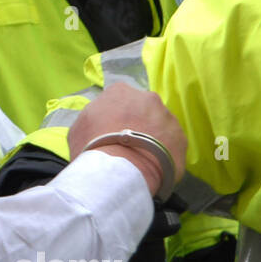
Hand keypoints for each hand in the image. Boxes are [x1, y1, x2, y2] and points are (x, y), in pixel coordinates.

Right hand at [67, 83, 186, 191]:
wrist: (120, 170)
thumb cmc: (93, 146)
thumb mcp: (78, 128)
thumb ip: (92, 120)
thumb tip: (99, 126)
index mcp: (120, 91)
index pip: (119, 99)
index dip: (115, 117)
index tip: (110, 132)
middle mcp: (148, 97)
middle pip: (143, 110)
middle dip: (138, 125)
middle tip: (128, 146)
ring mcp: (168, 117)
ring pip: (160, 127)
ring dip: (153, 139)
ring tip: (142, 160)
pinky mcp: (182, 139)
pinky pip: (172, 146)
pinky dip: (164, 155)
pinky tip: (154, 168)